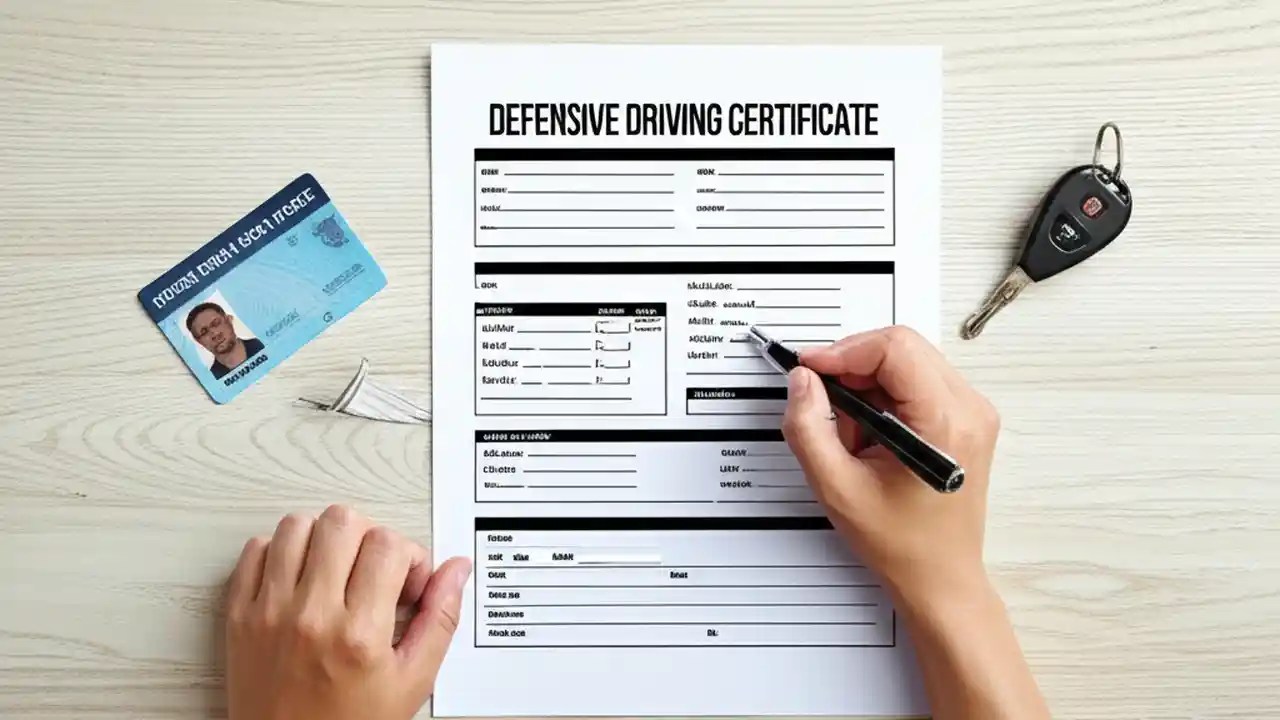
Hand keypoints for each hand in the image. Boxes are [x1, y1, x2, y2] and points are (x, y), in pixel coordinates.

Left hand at [224, 505, 471, 719]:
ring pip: (296, 526)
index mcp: (358, 633)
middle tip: (373, 571)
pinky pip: (254, 550)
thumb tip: (456, 570)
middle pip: (342, 522)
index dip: (409, 556)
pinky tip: (300, 579)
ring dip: (324, 539)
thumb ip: (440, 619)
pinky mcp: (238, 614)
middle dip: (369, 538)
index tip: (406, 582)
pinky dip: (280, 553)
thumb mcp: (412, 681)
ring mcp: (268, 611)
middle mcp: (310, 616)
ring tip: (336, 571)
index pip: (388, 545)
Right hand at [781, 326, 1000, 607]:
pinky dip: (884, 396)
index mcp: (945, 423)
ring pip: (907, 360)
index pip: (893, 349)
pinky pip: (917, 380)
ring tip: (852, 435)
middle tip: (825, 403)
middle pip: (901, 347)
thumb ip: (809, 428)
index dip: (843, 351)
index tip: (810, 369)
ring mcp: (972, 412)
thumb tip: (802, 381)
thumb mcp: (837, 487)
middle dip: (852, 367)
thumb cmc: (901, 543)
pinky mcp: (965, 417)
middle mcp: (969, 410)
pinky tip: (871, 436)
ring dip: (867, 384)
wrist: (939, 577)